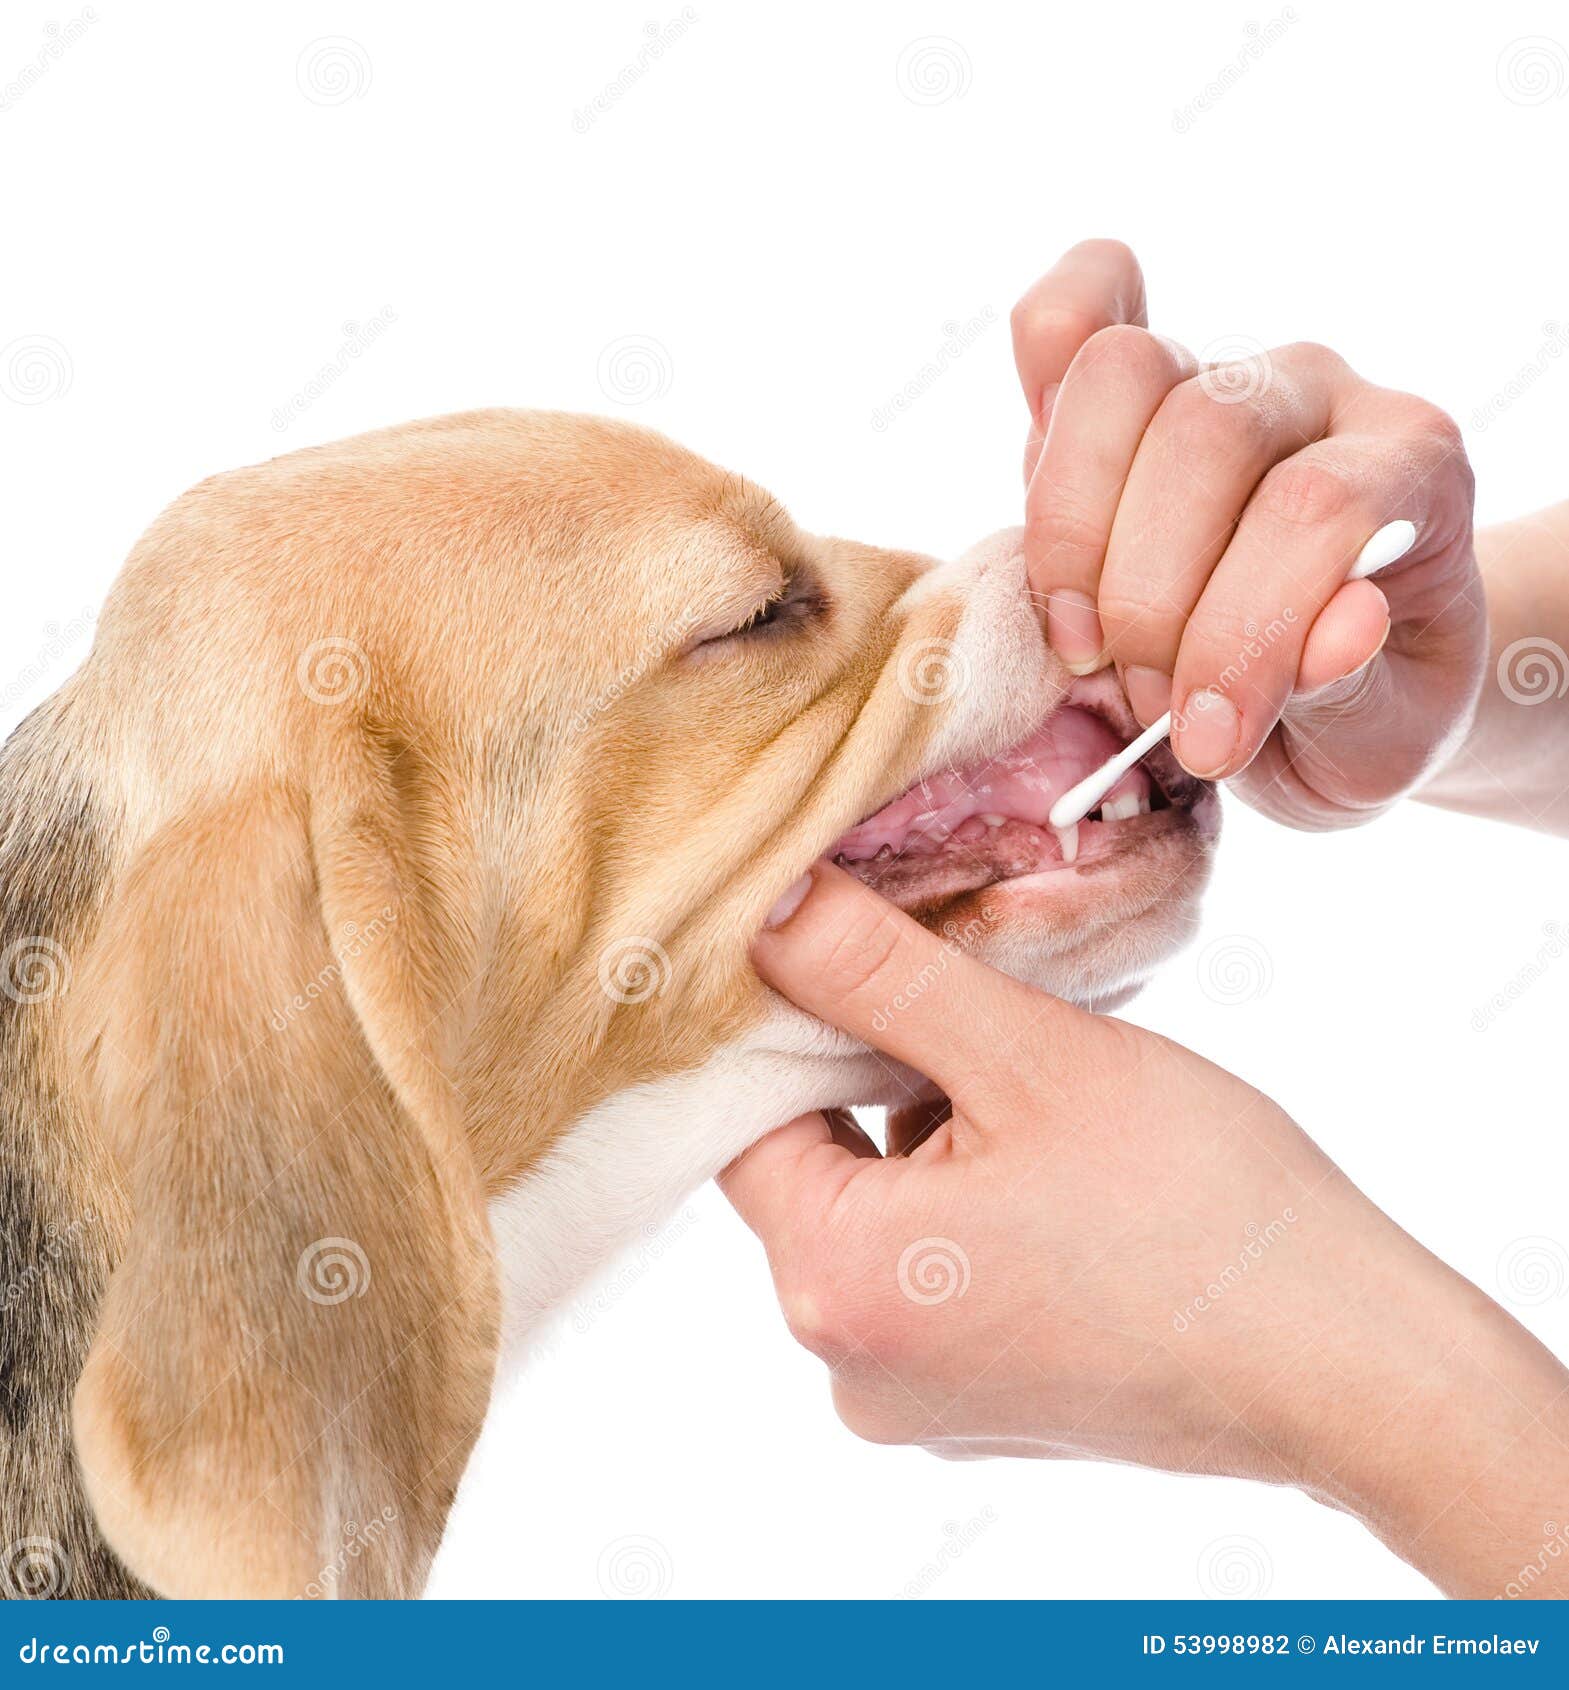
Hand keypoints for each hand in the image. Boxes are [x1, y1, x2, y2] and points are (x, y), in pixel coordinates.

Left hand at [722, 863, 1568, 1596]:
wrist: (1348, 1365)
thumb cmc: (1198, 1207)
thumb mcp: (1025, 1056)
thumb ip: (879, 974)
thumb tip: (770, 908)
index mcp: (835, 1285)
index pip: (746, 1121)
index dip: (793, 1026)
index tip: (858, 963)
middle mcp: (847, 1366)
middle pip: (814, 1170)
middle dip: (882, 1081)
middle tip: (984, 1030)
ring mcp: (912, 1400)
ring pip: (880, 1214)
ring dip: (936, 1140)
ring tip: (1047, 1113)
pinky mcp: (974, 1408)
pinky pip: (931, 1274)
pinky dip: (971, 1210)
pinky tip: (1065, 1179)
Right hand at [1010, 240, 1486, 827]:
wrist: (1338, 675)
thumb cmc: (1365, 702)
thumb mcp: (1383, 732)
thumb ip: (1356, 684)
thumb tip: (1340, 626)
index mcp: (1413, 462)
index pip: (1313, 508)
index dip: (1240, 631)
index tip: (1206, 744)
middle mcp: (1318, 391)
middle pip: (1206, 432)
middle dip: (1150, 596)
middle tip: (1152, 706)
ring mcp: (1217, 370)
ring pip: (1121, 373)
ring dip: (1073, 532)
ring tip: (1086, 646)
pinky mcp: (1129, 387)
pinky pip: (1073, 313)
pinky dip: (1037, 363)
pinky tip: (1037, 464)